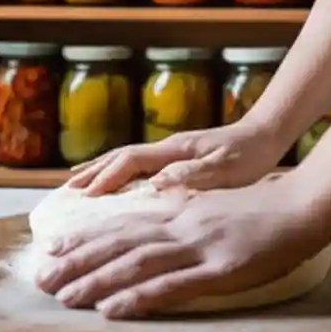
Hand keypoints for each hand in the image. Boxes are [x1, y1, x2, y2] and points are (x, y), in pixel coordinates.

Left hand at [35, 176, 326, 317]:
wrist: (304, 205)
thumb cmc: (261, 208)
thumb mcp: (210, 203)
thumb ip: (180, 208)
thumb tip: (153, 211)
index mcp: (176, 210)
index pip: (120, 224)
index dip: (83, 237)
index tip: (52, 250)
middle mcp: (179, 225)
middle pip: (116, 243)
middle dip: (75, 262)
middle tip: (42, 279)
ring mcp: (198, 247)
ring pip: (134, 264)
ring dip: (95, 281)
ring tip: (64, 296)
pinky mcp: (220, 271)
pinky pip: (171, 286)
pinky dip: (138, 297)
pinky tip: (112, 309)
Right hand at [67, 119, 287, 195]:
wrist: (264, 135)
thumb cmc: (250, 156)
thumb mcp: (227, 170)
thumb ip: (193, 176)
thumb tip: (155, 183)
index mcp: (174, 151)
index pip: (129, 160)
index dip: (106, 177)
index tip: (86, 196)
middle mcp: (165, 147)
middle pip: (118, 156)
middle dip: (91, 173)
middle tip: (65, 192)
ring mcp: (168, 150)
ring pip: (124, 158)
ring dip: (98, 170)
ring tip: (75, 184)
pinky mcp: (173, 157)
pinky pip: (135, 164)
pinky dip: (115, 170)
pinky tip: (110, 180)